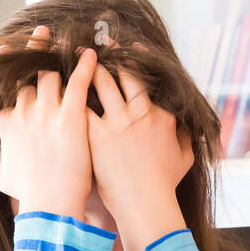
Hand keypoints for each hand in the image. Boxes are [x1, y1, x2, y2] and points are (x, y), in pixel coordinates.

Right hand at [0, 27, 97, 219]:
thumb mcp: (3, 178)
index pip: (9, 91)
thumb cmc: (29, 194)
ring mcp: (46, 114)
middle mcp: (24, 113)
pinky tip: (92, 54)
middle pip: (29, 76)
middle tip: (42, 36)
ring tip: (69, 42)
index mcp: (8, 124)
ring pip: (51, 74)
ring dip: (59, 59)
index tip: (10, 56)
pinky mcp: (70, 118)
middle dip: (35, 55)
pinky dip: (85, 66)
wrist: (49, 205)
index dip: (11, 72)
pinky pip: (78, 82)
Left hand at [87, 61, 193, 250]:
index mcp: (161, 115)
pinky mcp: (96, 136)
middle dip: (108, 56)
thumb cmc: (164, 185)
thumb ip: (186, 136)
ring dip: (88, 70)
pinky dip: (71, 97)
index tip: (129, 46)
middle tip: (96, 45)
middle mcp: (140, 113)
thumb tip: (188, 125)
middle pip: (122, 75)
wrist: (146, 205)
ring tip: (76, 60)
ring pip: (100, 85)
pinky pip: (80, 108)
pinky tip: (62, 89)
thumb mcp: (184, 157)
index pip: (146, 78)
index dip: (136, 59)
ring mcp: (118, 123)